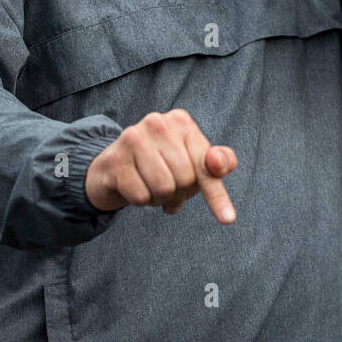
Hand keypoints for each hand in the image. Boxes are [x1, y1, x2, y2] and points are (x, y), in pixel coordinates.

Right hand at [84, 108, 237, 223]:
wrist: (113, 167)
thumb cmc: (162, 165)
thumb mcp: (193, 162)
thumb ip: (218, 163)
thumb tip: (219, 163)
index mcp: (182, 122)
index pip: (207, 165)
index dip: (216, 195)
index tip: (228, 219)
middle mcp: (157, 123)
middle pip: (185, 179)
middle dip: (179, 192)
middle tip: (168, 186)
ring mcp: (133, 139)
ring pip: (164, 189)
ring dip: (159, 198)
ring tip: (151, 186)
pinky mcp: (114, 160)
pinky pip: (140, 197)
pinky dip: (141, 200)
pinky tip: (134, 187)